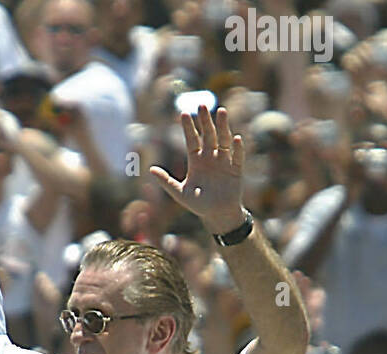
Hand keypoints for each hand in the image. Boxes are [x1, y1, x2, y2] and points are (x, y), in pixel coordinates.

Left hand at [149, 106, 245, 231]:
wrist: (217, 215)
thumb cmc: (198, 204)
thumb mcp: (179, 193)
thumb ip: (166, 181)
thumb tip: (150, 169)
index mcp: (196, 161)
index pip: (191, 140)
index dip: (188, 127)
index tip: (183, 113)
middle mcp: (210, 157)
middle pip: (208, 135)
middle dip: (205, 120)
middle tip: (202, 105)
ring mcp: (224, 162)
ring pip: (223, 140)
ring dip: (223, 126)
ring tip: (221, 111)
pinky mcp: (236, 170)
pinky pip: (237, 157)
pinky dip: (237, 148)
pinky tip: (235, 138)